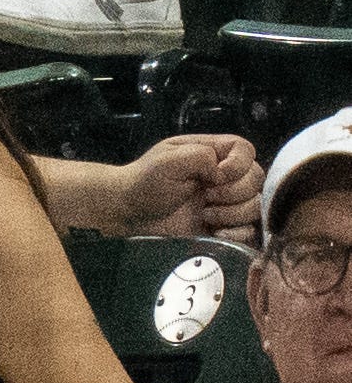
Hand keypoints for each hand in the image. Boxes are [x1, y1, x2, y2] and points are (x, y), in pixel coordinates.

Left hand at [112, 134, 260, 243]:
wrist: (127, 214)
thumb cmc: (144, 182)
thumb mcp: (168, 159)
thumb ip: (201, 156)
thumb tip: (224, 174)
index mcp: (212, 154)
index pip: (246, 150)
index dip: (239, 164)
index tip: (217, 175)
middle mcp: (223, 177)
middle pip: (256, 179)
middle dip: (234, 191)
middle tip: (206, 198)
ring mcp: (224, 204)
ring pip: (255, 205)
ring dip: (233, 212)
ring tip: (205, 214)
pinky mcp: (221, 227)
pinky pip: (249, 231)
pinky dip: (238, 233)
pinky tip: (215, 232)